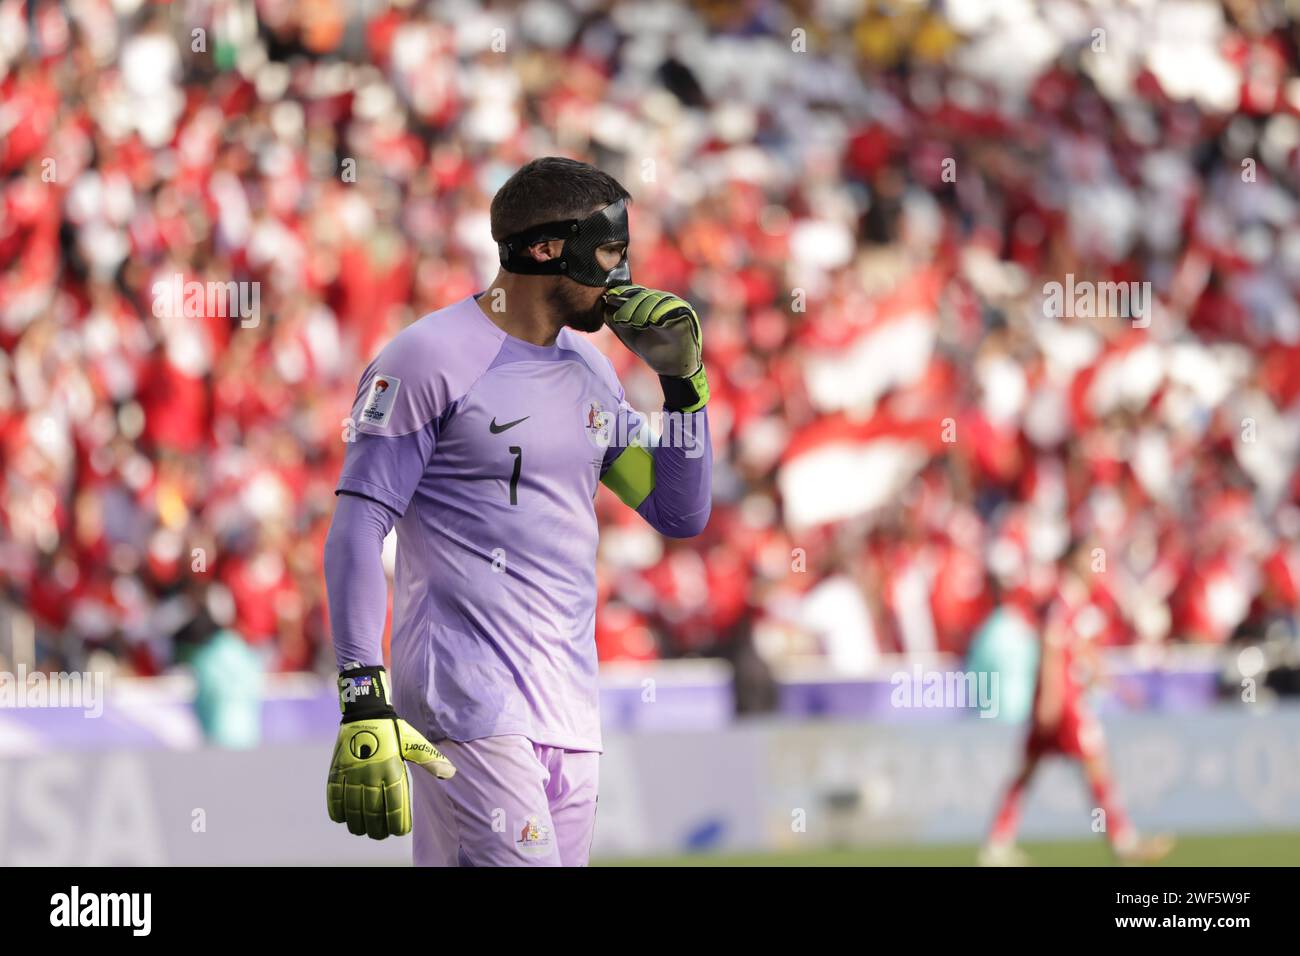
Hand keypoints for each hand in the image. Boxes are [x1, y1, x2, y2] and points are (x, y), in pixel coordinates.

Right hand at [326, 666, 454, 838]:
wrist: (366, 711)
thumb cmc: (394, 731)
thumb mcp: (414, 743)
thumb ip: (430, 760)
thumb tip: (451, 773)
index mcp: (393, 769)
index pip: (395, 805)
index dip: (397, 823)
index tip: (399, 832)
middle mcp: (372, 774)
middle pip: (372, 812)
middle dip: (377, 829)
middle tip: (380, 834)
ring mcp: (353, 773)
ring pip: (353, 808)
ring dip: (357, 823)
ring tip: (362, 830)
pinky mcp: (337, 769)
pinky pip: (334, 796)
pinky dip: (337, 810)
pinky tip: (343, 818)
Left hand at [604, 286, 708, 411]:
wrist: (671, 367)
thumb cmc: (651, 348)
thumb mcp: (629, 333)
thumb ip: (617, 321)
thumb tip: (604, 307)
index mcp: (651, 301)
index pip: (636, 292)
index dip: (622, 295)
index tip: (609, 299)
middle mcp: (664, 300)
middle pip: (645, 295)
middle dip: (630, 305)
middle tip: (620, 318)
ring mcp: (676, 306)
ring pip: (657, 300)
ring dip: (643, 310)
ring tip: (633, 323)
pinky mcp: (686, 315)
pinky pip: (672, 310)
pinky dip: (660, 315)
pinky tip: (650, 323)